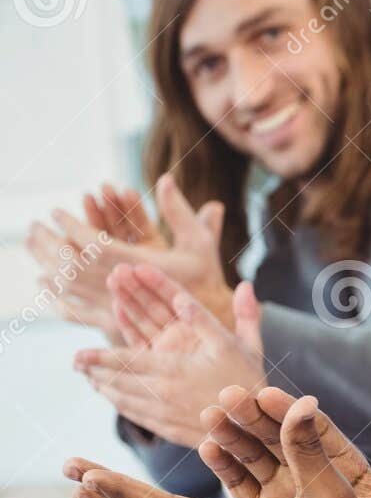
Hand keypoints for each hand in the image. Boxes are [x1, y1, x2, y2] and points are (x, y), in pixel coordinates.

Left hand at [28, 173, 231, 335]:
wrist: (208, 318)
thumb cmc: (205, 276)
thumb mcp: (199, 240)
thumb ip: (179, 211)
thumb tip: (165, 178)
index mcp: (146, 267)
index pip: (97, 245)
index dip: (74, 227)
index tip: (56, 213)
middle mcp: (128, 288)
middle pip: (77, 265)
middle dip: (53, 243)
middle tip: (34, 226)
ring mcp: (118, 306)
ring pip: (74, 286)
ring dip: (49, 265)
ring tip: (34, 245)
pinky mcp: (113, 319)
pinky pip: (77, 308)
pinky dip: (57, 295)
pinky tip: (42, 283)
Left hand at [72, 264, 266, 446]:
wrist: (254, 431)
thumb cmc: (250, 386)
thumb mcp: (249, 348)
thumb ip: (244, 316)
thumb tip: (245, 285)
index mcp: (179, 367)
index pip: (132, 356)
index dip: (104, 352)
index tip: (80, 351)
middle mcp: (166, 388)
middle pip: (121, 376)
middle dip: (95, 366)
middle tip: (75, 360)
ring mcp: (164, 410)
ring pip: (122, 395)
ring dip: (101, 384)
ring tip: (85, 373)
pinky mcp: (166, 426)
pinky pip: (133, 412)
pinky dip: (116, 401)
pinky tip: (107, 393)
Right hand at [198, 384, 370, 497]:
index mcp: (349, 469)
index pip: (318, 433)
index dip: (293, 414)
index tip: (268, 395)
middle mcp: (317, 476)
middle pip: (283, 439)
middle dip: (255, 418)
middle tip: (228, 397)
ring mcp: (292, 495)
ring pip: (259, 459)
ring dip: (235, 438)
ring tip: (210, 419)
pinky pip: (247, 488)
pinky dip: (228, 470)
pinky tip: (208, 450)